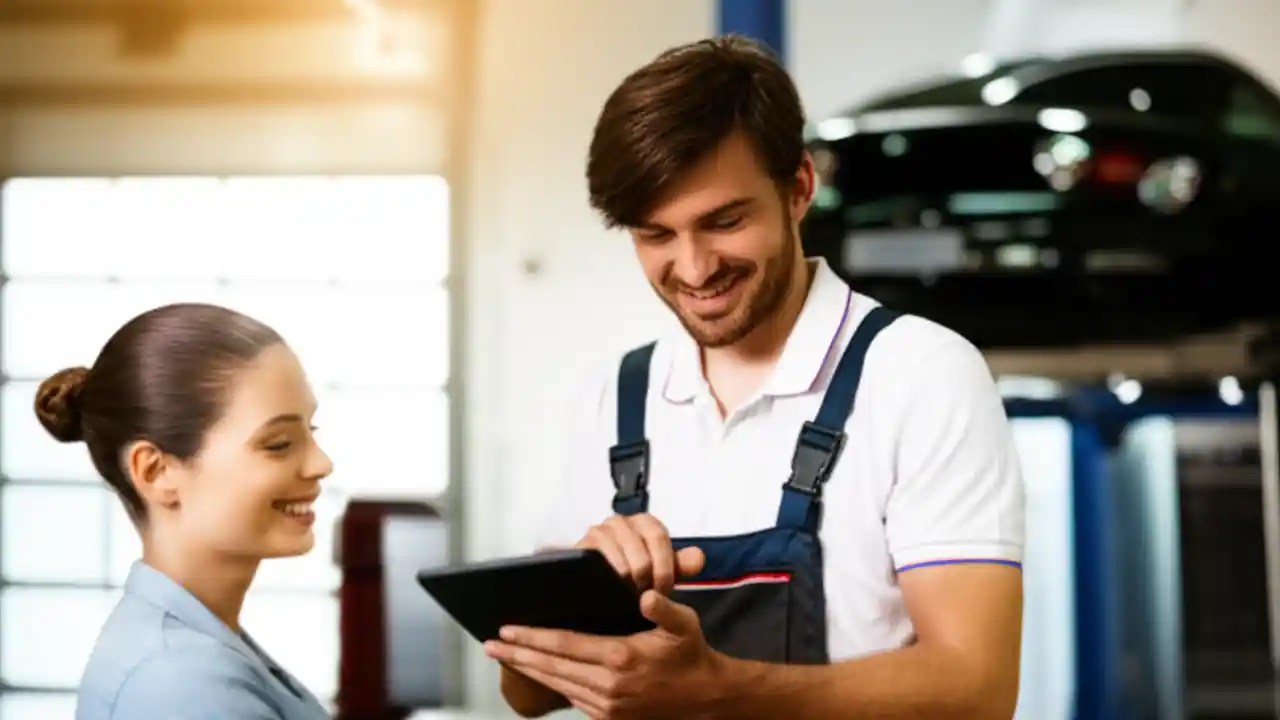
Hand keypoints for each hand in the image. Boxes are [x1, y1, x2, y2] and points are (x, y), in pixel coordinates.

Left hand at [486, 590, 726, 719]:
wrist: (704, 697)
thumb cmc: (689, 654)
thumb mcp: (684, 625)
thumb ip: (665, 609)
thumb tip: (646, 596)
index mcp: (621, 657)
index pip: (564, 645)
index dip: (533, 638)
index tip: (506, 630)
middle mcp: (608, 685)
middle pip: (551, 667)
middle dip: (517, 655)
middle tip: (489, 645)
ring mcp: (606, 705)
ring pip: (556, 684)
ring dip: (528, 670)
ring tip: (504, 657)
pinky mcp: (608, 717)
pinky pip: (571, 697)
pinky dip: (550, 683)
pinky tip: (536, 672)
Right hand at [576, 513, 703, 593]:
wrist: (602, 590)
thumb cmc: (635, 577)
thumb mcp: (662, 572)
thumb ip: (681, 565)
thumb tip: (698, 558)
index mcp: (645, 523)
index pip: (659, 535)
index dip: (664, 565)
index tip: (663, 588)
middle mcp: (622, 521)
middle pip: (644, 543)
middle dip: (650, 572)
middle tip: (648, 594)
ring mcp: (601, 530)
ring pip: (625, 549)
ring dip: (632, 574)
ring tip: (632, 592)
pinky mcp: (583, 544)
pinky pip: (602, 551)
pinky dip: (613, 569)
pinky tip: (616, 584)